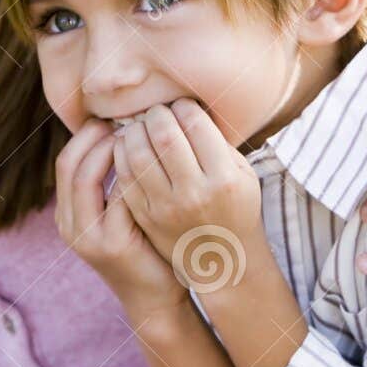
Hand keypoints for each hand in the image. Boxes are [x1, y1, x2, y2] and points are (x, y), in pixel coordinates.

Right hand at [55, 120, 188, 321]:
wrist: (157, 299)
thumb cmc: (147, 248)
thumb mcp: (122, 214)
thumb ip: (115, 183)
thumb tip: (126, 132)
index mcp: (69, 216)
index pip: (66, 162)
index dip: (87, 136)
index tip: (114, 118)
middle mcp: (70, 226)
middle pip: (69, 165)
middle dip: (95, 137)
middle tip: (124, 120)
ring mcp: (87, 237)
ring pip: (85, 178)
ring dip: (110, 151)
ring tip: (137, 135)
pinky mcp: (111, 245)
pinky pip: (116, 197)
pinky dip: (130, 174)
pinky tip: (153, 162)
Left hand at [114, 100, 263, 288]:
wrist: (224, 261)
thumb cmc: (236, 209)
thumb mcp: (243, 175)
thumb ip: (218, 143)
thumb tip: (186, 109)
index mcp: (225, 179)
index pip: (196, 126)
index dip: (184, 107)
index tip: (181, 105)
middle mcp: (195, 194)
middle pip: (165, 136)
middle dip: (157, 114)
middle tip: (157, 111)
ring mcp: (167, 208)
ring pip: (139, 154)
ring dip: (135, 132)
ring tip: (141, 127)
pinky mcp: (146, 218)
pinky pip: (126, 177)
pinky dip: (122, 155)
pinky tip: (128, 147)